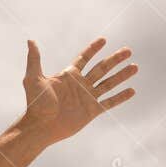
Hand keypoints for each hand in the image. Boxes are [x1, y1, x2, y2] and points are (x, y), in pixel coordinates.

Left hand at [16, 36, 136, 146]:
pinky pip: (109, 102)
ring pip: (108, 83)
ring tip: (135, 67)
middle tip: (128, 51)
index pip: (84, 58)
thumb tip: (30, 40)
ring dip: (122, 75)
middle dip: (115, 59)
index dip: (93, 49)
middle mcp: (80, 85)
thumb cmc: (35, 104)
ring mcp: (87, 98)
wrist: (40, 127)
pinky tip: (132, 91)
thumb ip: (34, 60)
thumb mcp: (33, 79)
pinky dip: (120, 97)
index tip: (104, 40)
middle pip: (101, 68)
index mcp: (69, 75)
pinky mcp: (91, 111)